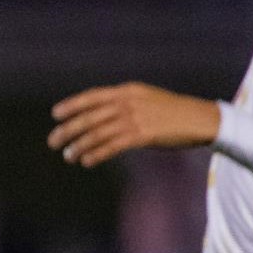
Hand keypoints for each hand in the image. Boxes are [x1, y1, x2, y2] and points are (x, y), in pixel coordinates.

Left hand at [48, 82, 220, 168]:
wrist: (200, 119)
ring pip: (98, 133)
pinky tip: (86, 162)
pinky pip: (113, 145)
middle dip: (68, 129)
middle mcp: (129, 102)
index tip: (55, 114)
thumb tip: (101, 117)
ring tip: (67, 156)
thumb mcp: (147, 100)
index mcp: (128, 91)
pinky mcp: (143, 135)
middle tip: (52, 142)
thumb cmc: (173, 112)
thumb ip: (125, 105)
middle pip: (90, 116)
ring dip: (79, 146)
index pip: (93, 96)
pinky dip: (97, 154)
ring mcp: (136, 118)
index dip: (72, 105)